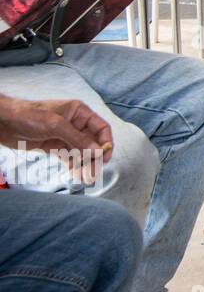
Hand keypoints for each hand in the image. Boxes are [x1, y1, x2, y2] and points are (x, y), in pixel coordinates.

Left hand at [0, 95, 114, 183]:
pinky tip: (76, 175)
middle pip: (92, 143)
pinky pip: (68, 157)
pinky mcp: (54, 146)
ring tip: (86, 179)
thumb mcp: (56, 125)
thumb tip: (98, 151)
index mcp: (79, 112)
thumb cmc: (29, 115)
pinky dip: (73, 166)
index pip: (101, 128)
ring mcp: (64, 136)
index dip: (105, 142)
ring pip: (81, 152)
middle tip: (94, 174)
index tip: (105, 157)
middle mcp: (74, 124)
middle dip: (94, 158)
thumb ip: (78, 139)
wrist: (4, 122)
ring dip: (84, 165)